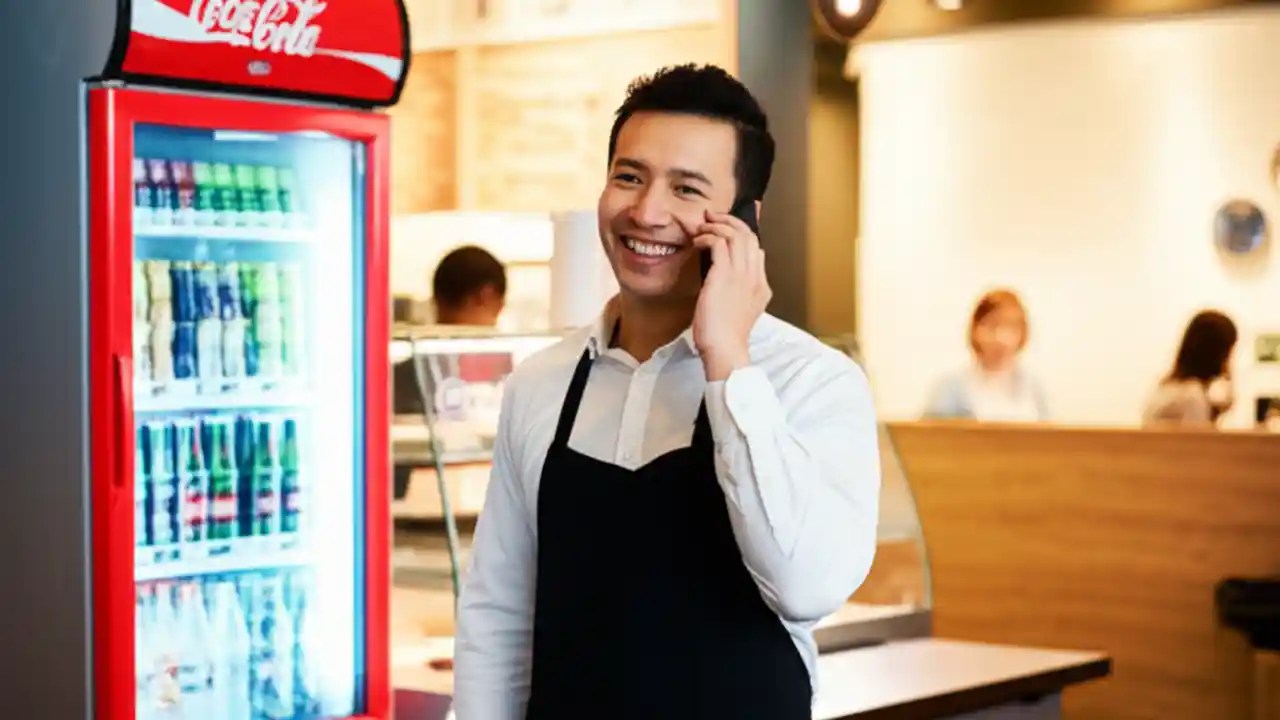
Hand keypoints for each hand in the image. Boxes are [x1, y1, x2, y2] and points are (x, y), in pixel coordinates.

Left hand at [688, 207, 770, 380]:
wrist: (725, 349)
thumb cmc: (725, 336)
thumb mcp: (738, 312)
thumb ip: (738, 293)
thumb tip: (727, 277)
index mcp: (761, 286)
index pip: (757, 248)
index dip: (742, 232)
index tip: (725, 227)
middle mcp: (755, 277)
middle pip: (749, 235)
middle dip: (730, 221)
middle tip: (712, 218)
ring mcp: (742, 275)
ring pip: (736, 234)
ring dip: (717, 226)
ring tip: (703, 227)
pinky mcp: (724, 275)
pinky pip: (719, 243)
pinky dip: (708, 237)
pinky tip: (698, 241)